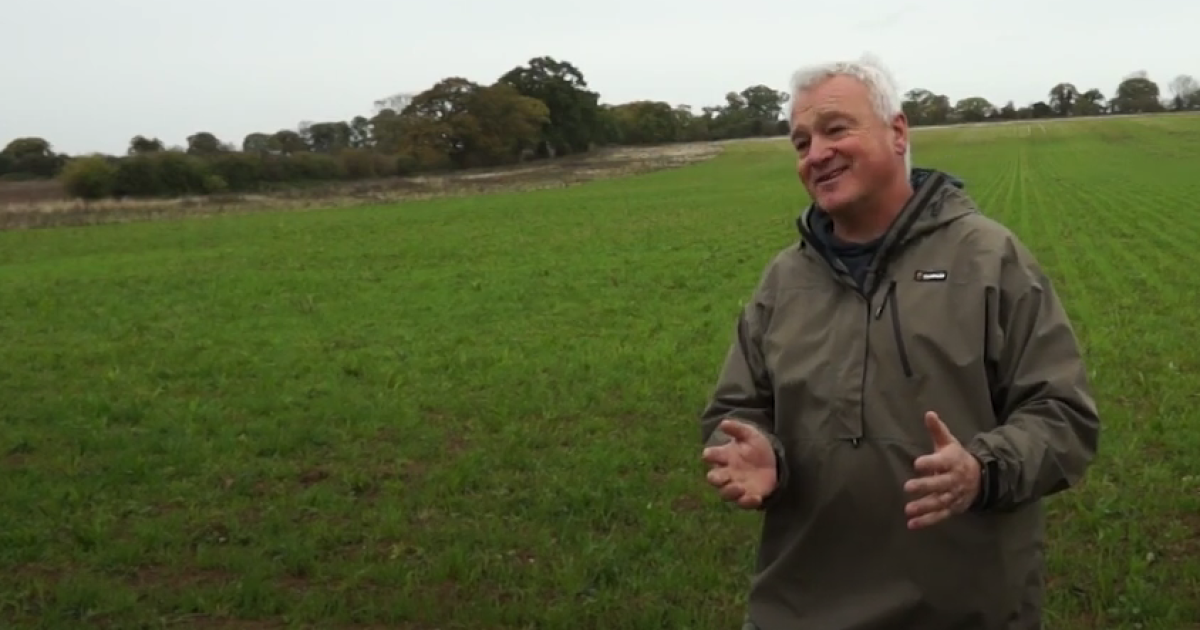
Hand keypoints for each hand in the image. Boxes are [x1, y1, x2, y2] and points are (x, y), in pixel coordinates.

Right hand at [701, 419, 777, 508]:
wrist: (774, 461)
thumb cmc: (756, 447)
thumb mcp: (750, 435)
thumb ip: (737, 429)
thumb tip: (723, 423)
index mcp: (724, 456)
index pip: (711, 456)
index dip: (709, 455)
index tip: (708, 454)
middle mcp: (727, 472)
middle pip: (714, 479)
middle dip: (715, 479)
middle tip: (723, 476)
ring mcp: (736, 485)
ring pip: (725, 493)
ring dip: (730, 491)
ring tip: (740, 487)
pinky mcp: (748, 496)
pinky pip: (743, 503)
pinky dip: (747, 502)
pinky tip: (756, 497)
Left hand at [903, 411, 980, 529]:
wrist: (980, 479)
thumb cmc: (956, 458)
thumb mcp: (948, 443)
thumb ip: (937, 430)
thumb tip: (928, 413)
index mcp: (952, 462)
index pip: (941, 462)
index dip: (930, 463)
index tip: (917, 463)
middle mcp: (953, 480)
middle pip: (940, 484)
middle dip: (925, 486)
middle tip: (908, 487)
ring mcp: (953, 496)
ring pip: (939, 502)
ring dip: (924, 507)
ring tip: (908, 510)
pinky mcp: (952, 508)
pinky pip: (939, 516)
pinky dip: (926, 521)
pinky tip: (911, 524)